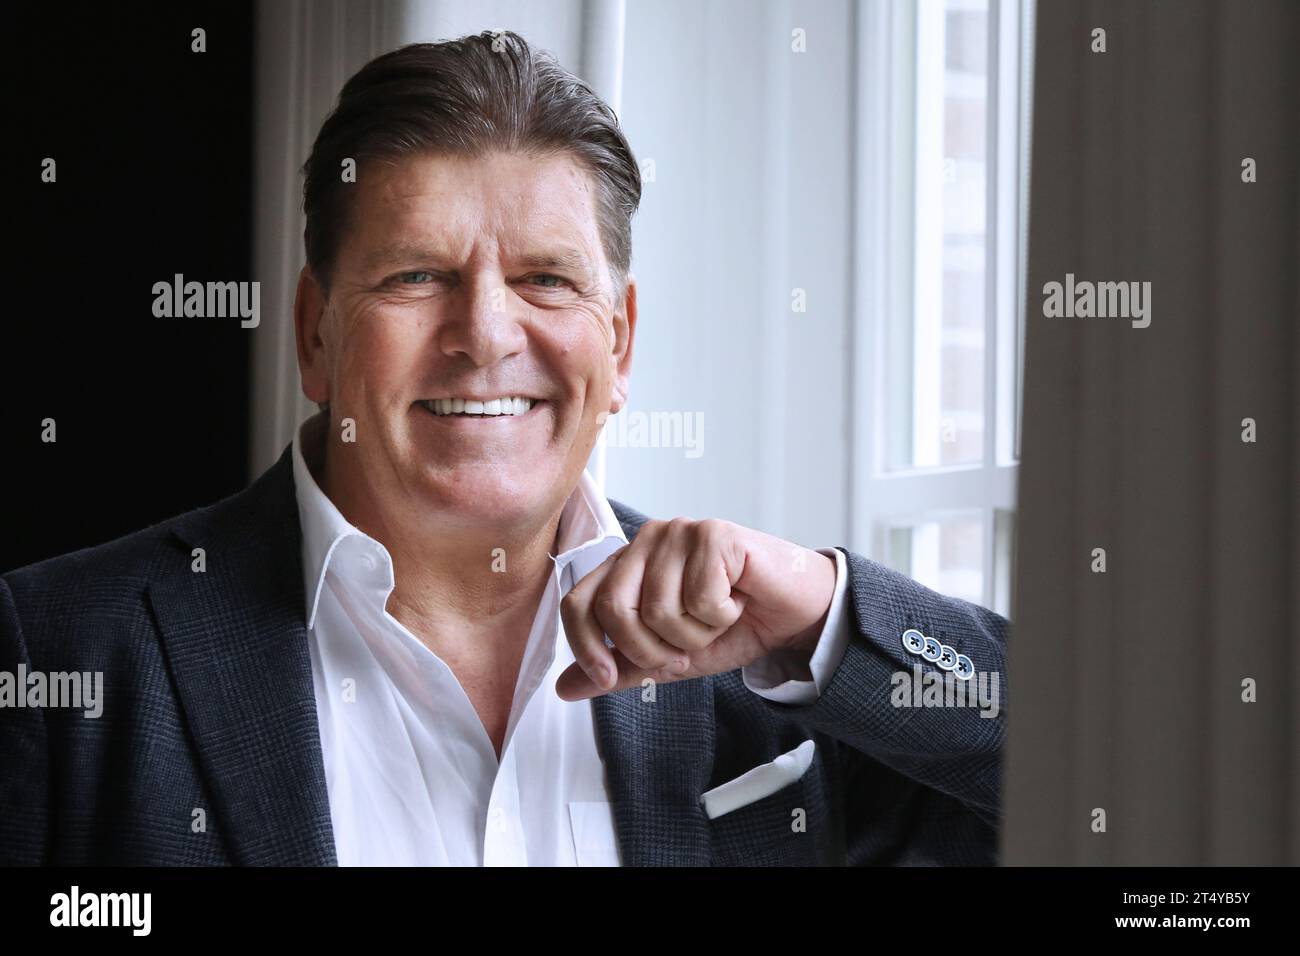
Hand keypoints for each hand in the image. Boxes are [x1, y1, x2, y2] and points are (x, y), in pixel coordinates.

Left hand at [555, 517, 836, 700]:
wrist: (792, 614)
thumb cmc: (732, 626)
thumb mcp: (667, 658)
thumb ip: (619, 669)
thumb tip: (565, 688)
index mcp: (626, 566)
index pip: (578, 602)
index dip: (587, 647)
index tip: (608, 677)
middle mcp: (646, 542)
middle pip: (614, 608)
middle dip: (650, 648)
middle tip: (683, 648)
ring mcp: (679, 532)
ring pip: (660, 609)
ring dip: (695, 634)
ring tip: (717, 618)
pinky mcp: (713, 533)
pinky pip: (700, 599)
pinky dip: (722, 616)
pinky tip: (737, 600)